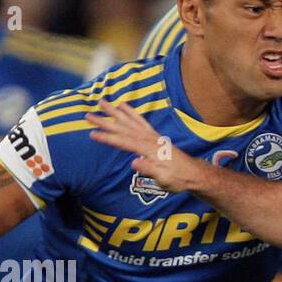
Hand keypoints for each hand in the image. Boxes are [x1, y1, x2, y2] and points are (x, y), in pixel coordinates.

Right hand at [87, 100, 202, 193]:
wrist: (194, 174)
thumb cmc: (179, 179)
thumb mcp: (164, 180)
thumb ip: (149, 170)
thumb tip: (134, 162)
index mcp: (149, 150)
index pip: (124, 142)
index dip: (108, 138)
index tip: (92, 134)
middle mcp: (150, 139)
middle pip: (123, 128)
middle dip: (105, 121)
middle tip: (87, 115)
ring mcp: (152, 136)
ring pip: (130, 120)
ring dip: (115, 112)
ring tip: (102, 102)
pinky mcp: (155, 136)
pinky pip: (140, 120)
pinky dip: (130, 112)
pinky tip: (122, 105)